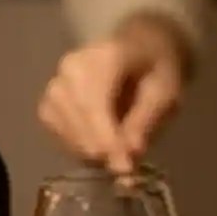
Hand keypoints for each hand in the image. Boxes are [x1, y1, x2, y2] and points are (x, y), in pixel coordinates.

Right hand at [38, 13, 186, 172]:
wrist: (141, 46)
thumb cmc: (158, 67)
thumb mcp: (167, 91)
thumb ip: (146, 120)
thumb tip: (128, 155)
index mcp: (104, 56)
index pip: (95, 103)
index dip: (107, 139)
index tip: (125, 167)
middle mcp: (70, 67)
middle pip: (76, 119)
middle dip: (101, 150)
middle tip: (127, 168)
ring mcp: (55, 82)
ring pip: (64, 129)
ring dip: (89, 150)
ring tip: (118, 154)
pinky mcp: (49, 100)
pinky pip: (57, 131)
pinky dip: (78, 144)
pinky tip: (101, 145)